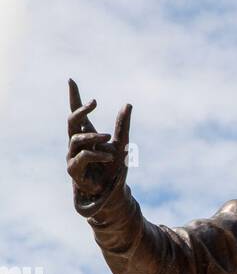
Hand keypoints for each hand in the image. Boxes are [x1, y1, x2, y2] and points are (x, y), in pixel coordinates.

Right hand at [67, 78, 131, 201]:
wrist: (112, 192)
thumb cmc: (114, 169)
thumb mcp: (122, 143)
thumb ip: (122, 125)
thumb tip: (128, 104)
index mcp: (87, 134)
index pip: (77, 114)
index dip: (74, 98)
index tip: (71, 80)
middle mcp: (76, 143)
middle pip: (72, 121)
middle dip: (81, 110)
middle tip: (93, 102)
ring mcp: (73, 156)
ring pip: (77, 138)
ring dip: (93, 137)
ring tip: (108, 137)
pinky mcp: (74, 170)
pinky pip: (83, 156)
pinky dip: (96, 154)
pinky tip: (110, 156)